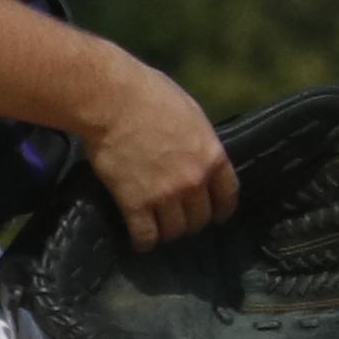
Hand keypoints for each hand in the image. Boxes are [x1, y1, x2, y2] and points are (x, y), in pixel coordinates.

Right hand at [81, 54, 237, 246]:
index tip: (217, 216)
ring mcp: (164, 195)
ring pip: (175, 229)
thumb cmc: (149, 95)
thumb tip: (192, 151)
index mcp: (212, 156)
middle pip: (200, 217)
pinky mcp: (135, 203)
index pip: (227, 195)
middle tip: (179, 220)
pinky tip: (141, 242)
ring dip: (168, 232)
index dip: (222, 209)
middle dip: (191, 221)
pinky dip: (144, 241)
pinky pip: (145, 233)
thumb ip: (197, 140)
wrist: (111, 102)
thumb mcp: (189, 113)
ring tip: (159, 231)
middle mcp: (194, 181)